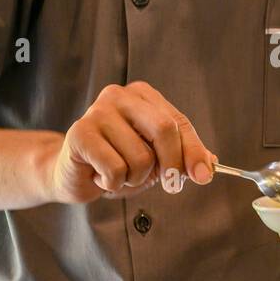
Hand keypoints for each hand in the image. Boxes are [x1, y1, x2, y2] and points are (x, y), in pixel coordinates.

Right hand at [44, 81, 216, 203]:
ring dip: (135, 178)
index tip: (203, 176)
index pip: (179, 122)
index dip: (194, 151)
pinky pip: (116, 169)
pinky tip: (100, 175)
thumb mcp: (154, 159)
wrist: (71, 173)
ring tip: (118, 174)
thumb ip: (180, 158)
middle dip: (171, 165)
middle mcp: (120, 96)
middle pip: (164, 129)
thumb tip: (207, 166)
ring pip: (140, 157)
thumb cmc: (115, 162)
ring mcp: (97, 112)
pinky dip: (113, 183)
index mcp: (143, 95)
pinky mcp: (79, 133)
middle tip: (167, 184)